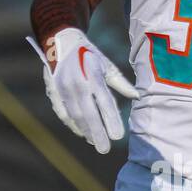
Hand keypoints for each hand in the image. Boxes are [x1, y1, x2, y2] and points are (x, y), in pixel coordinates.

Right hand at [27, 28, 137, 153]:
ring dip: (85, 131)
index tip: (118, 136)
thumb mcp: (106, 65)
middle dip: (97, 133)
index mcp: (93, 75)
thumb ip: (121, 83)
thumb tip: (138, 97)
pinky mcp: (53, 91)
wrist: (60, 41)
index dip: (111, 119)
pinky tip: (81, 133)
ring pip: (75, 115)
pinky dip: (72, 124)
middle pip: (88, 113)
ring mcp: (63, 88)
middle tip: (105, 149)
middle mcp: (77, 83)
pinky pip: (63, 112)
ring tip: (95, 142)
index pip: (104, 101)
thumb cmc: (89, 55)